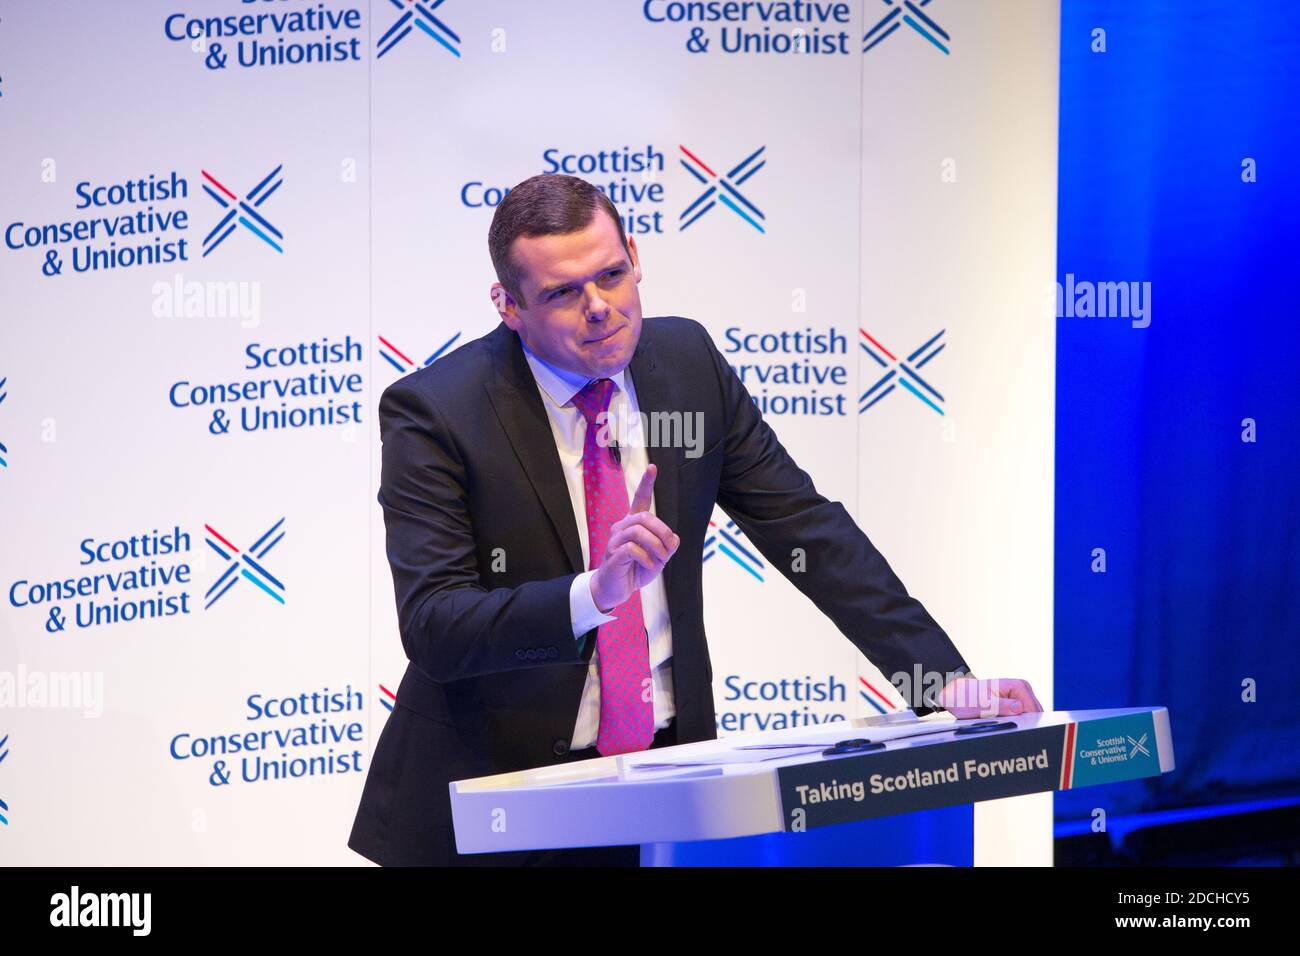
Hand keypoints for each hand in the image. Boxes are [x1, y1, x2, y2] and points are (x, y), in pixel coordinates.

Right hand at [589, 464, 680, 612]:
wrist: (615, 589)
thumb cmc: (634, 570)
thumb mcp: (657, 558)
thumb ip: (667, 546)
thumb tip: (673, 539)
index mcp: (633, 524)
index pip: (640, 500)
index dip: (646, 484)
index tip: (652, 468)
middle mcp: (622, 528)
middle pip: (644, 517)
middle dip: (662, 531)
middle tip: (669, 548)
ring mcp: (615, 540)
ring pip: (639, 531)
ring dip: (656, 546)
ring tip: (659, 559)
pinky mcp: (613, 554)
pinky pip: (632, 549)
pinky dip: (646, 558)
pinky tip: (649, 565)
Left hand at [938, 677, 1042, 718]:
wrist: (955, 695)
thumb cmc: (966, 697)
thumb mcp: (983, 705)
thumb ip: (1003, 707)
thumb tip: (1020, 709)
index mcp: (1018, 686)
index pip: (1034, 710)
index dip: (1026, 723)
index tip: (1012, 728)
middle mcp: (1022, 689)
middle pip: (1034, 715)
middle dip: (1021, 724)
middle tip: (1002, 727)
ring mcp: (1019, 697)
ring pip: (1028, 718)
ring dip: (1017, 724)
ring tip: (998, 723)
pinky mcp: (1014, 705)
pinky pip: (1021, 718)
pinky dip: (1012, 724)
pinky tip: (1000, 723)